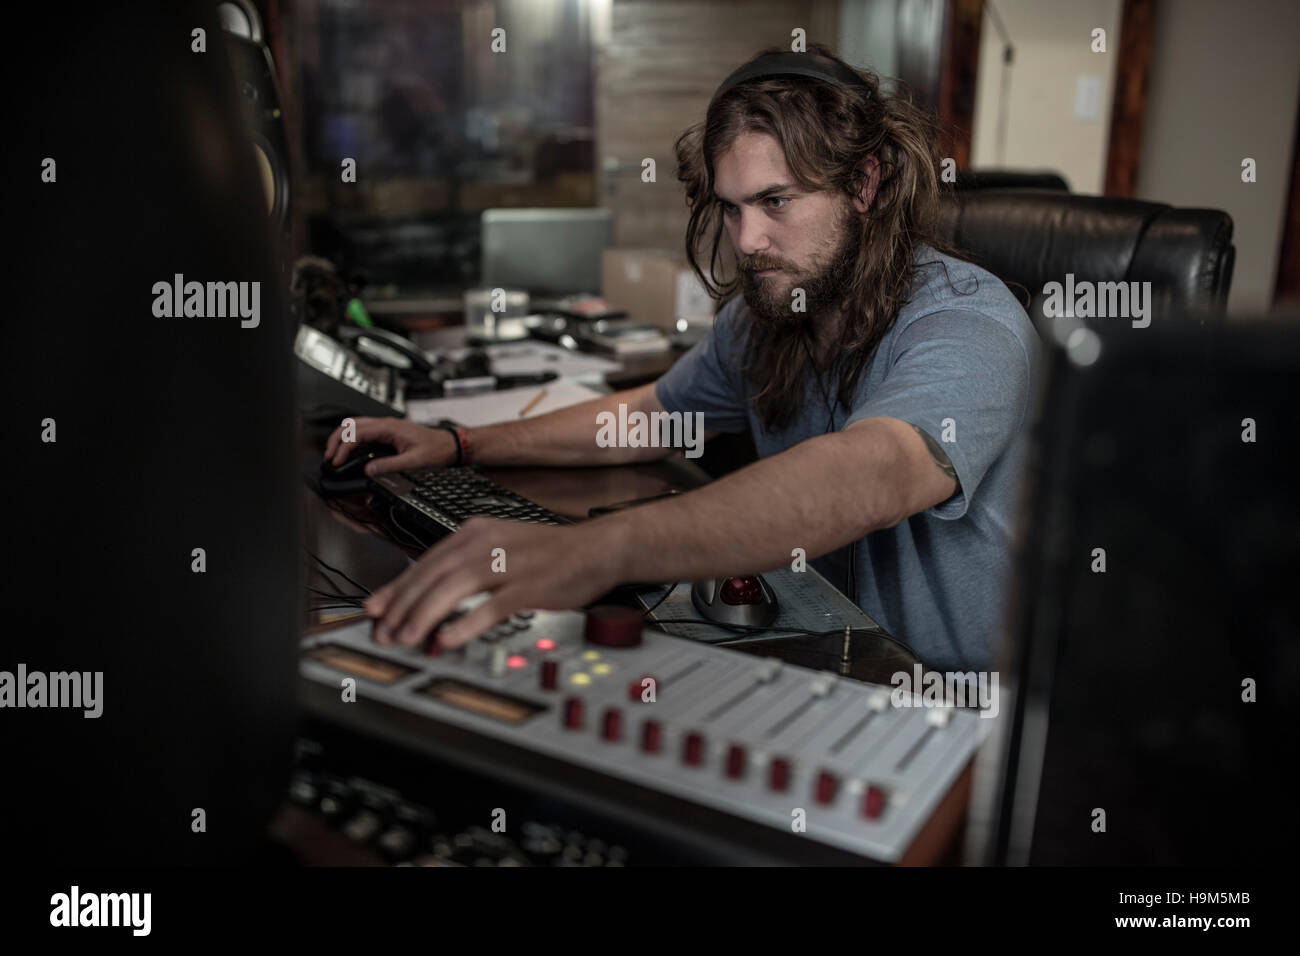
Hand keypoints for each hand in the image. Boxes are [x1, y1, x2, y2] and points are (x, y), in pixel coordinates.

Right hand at [322, 416, 456, 475]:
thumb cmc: (436, 450)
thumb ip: (390, 466)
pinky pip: (363, 431)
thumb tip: (368, 470)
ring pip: (355, 426)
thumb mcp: (414, 461)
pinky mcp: (387, 432)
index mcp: (389, 428)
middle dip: (336, 440)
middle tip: (329, 457)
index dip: (343, 448)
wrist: (449, 445)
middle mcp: (385, 424)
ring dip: (342, 437)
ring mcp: (385, 427)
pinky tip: (349, 451)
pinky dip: (351, 439)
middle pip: (350, 425)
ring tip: (334, 454)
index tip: (336, 461)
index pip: (357, 434)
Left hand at [365, 517, 625, 648]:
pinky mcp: (529, 585)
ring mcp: (508, 564)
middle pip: (432, 576)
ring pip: (453, 589)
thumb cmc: (548, 554)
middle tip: (382, 632)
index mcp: (474, 533)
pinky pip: (490, 606)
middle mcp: (486, 543)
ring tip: (406, 638)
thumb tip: (430, 598)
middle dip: (402, 606)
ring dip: (424, 615)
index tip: (375, 611)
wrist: (597, 548)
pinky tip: (447, 639)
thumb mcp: (499, 548)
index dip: (396, 589)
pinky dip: (465, 624)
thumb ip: (464, 568)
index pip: (424, 563)